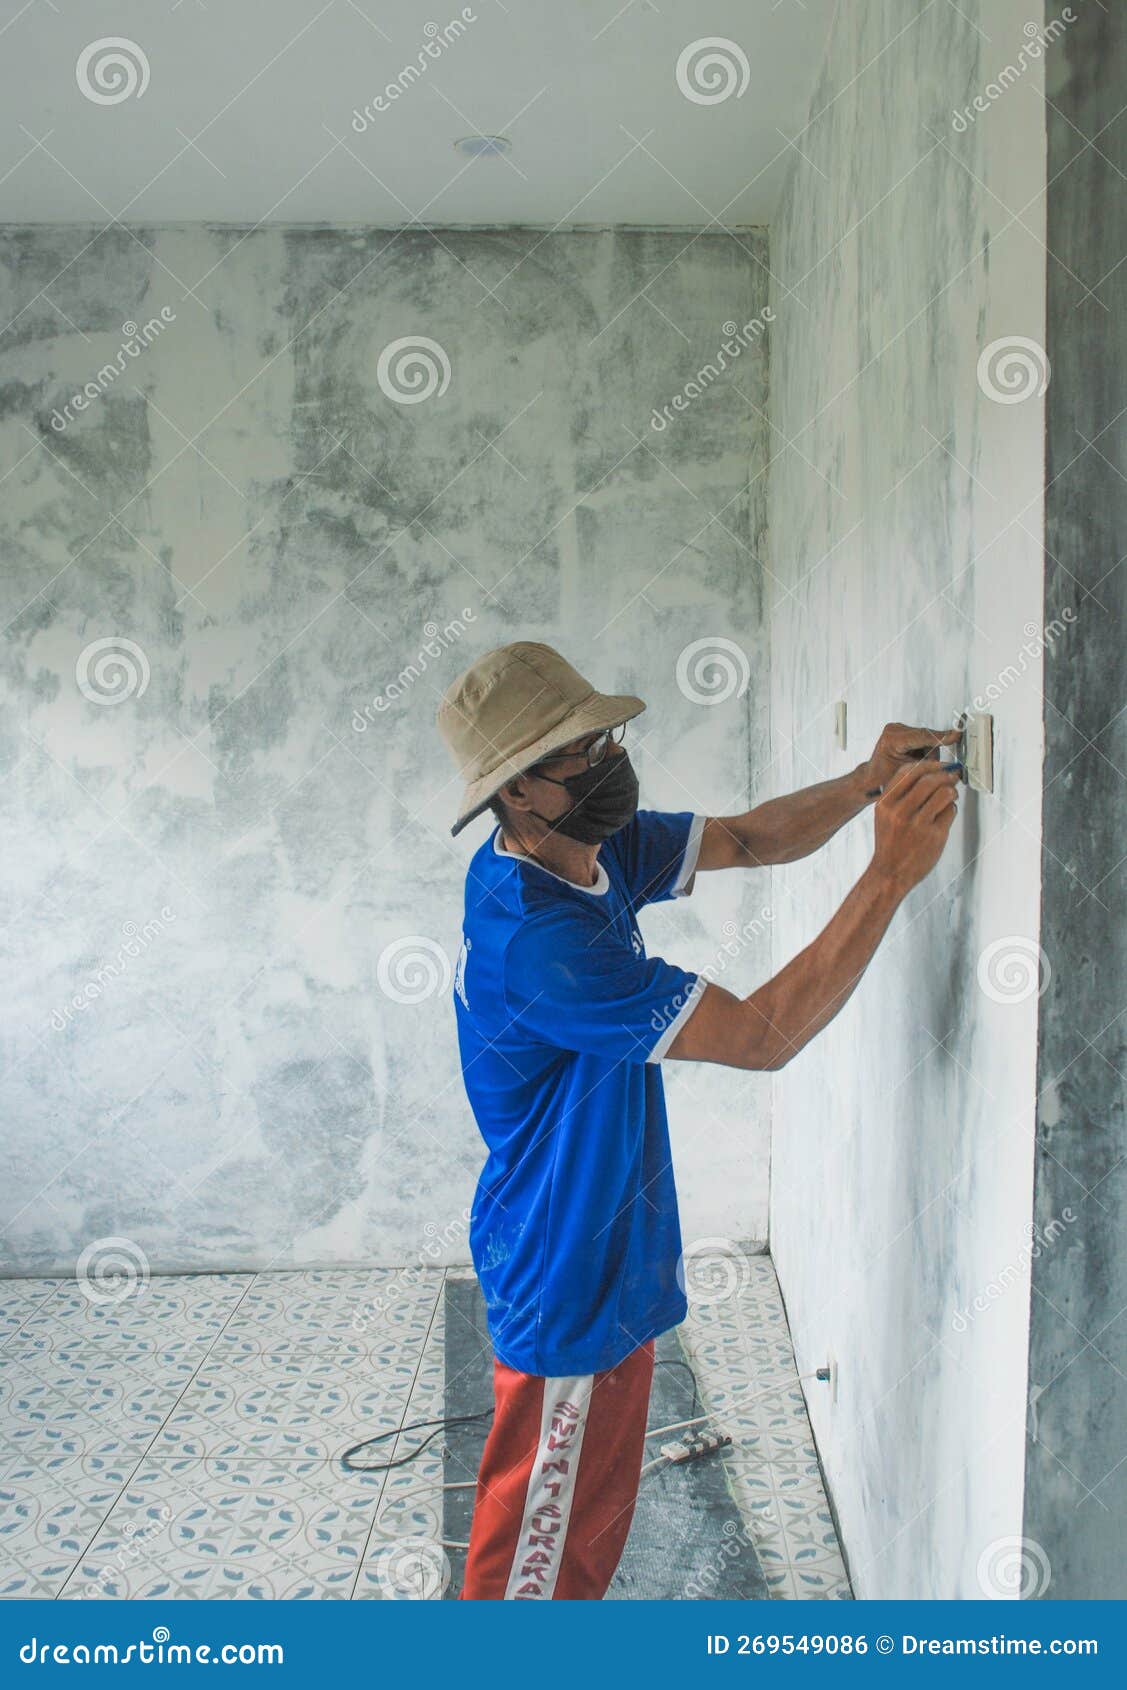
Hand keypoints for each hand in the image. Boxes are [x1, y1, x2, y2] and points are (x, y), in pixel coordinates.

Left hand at [862, 722, 961, 795]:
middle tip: (925, 769)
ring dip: (928, 755)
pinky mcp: (905, 731)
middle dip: (931, 756)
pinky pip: (924, 740)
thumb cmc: (883, 779)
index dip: (941, 737)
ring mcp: (899, 729)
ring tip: (915, 766)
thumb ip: (926, 768)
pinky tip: (916, 760)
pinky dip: (925, 752)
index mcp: (892, 739)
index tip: (956, 735)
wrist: (872, 778)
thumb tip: (948, 767)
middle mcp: (895, 730)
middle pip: (928, 739)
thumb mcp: (907, 775)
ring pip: (928, 740)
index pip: (922, 736)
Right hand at [872, 759, 960, 893]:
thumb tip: (930, 772)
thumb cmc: (890, 842)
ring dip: (952, 791)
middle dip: (945, 775)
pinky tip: (945, 815)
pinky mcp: (934, 835)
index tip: (939, 765)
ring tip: (950, 795)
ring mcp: (918, 824)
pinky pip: (950, 811)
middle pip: (929, 779)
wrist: (890, 873)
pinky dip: (952, 809)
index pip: (908, 771)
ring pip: (944, 793)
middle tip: (952, 776)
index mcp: (885, 803)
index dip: (928, 765)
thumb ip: (901, 793)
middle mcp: (900, 811)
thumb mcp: (885, 814)